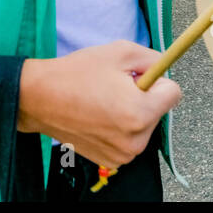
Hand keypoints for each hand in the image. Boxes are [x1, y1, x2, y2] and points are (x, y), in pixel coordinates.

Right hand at [17, 40, 181, 168]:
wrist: (38, 98)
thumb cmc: (76, 73)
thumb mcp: (120, 52)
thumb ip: (153, 58)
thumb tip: (166, 68)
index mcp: (139, 113)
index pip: (174, 93)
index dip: (157, 80)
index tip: (139, 76)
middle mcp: (135, 140)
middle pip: (159, 110)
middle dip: (144, 96)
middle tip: (115, 87)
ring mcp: (123, 155)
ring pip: (144, 124)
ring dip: (132, 112)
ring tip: (104, 100)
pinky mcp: (112, 160)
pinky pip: (130, 138)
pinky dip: (120, 127)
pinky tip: (99, 115)